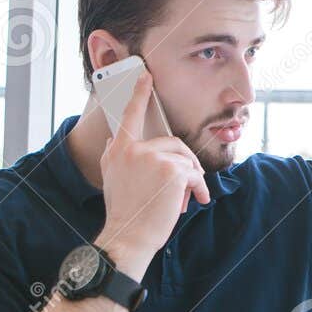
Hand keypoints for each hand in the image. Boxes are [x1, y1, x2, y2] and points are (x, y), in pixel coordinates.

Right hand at [97, 69, 209, 270]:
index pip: (129, 115)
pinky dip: (199, 188)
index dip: (138, 93)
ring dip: (192, 179)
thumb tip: (114, 138)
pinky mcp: (171, 170)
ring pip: (185, 160)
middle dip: (184, 163)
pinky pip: (194, 173)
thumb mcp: (112, 178)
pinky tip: (197, 200)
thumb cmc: (125, 212)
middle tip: (188, 183)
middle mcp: (132, 149)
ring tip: (188, 197)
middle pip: (172, 143)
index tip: (145, 75)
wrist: (129, 236)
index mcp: (117, 150)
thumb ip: (114, 156)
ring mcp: (153, 158)